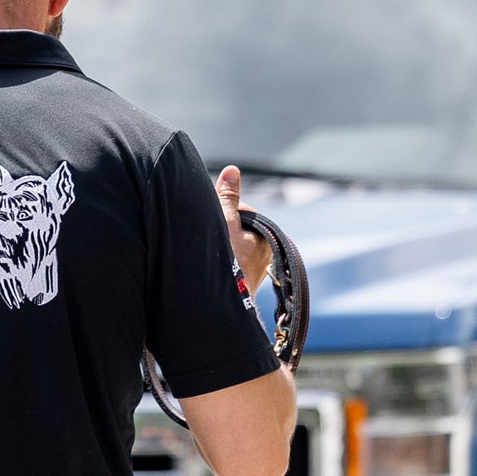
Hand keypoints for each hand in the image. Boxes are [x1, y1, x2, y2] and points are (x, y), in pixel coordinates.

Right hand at [217, 164, 274, 292]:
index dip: (225, 213)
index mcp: (267, 239)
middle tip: (208, 240)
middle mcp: (265, 256)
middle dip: (223, 230)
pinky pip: (230, 264)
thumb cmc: (223, 264)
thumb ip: (227, 197)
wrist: (214, 305)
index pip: (243, 213)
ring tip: (209, 255)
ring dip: (220, 246)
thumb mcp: (223, 222)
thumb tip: (232, 170)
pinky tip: (211, 267)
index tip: (213, 222)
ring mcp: (253, 272)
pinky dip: (221, 262)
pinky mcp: (242, 285)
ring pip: (233, 246)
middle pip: (239, 229)